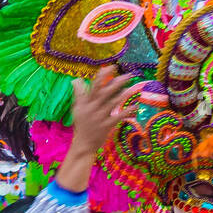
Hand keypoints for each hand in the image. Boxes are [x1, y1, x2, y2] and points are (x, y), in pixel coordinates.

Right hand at [57, 68, 143, 193]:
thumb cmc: (81, 124)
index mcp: (85, 102)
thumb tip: (76, 80)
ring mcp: (99, 117)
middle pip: (105, 92)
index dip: (103, 76)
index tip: (112, 67)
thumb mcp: (77, 108)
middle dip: (117, 82)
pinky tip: (136, 106)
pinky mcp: (106, 126)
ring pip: (112, 103)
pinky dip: (127, 111)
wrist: (83, 144)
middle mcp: (92, 108)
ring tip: (133, 88)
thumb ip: (79, 94)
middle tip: (128, 75)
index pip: (93, 86)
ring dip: (124, 95)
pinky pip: (118, 116)